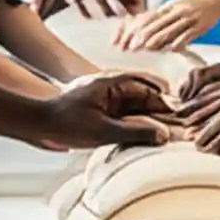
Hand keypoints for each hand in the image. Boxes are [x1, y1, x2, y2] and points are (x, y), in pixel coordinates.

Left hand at [34, 73, 174, 149]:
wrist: (38, 124)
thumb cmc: (65, 122)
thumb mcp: (103, 130)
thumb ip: (134, 132)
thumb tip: (162, 134)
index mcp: (112, 82)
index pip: (147, 87)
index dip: (165, 101)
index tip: (181, 113)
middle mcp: (112, 88)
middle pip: (144, 98)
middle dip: (161, 111)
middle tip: (180, 126)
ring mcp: (107, 100)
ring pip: (136, 108)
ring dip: (150, 120)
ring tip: (169, 133)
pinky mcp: (102, 112)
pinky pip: (126, 117)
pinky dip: (137, 126)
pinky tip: (148, 137)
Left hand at [112, 0, 219, 52]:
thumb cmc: (193, 2)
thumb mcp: (176, 5)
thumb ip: (163, 16)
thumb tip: (146, 29)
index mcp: (168, 6)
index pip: (148, 18)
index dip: (136, 29)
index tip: (127, 39)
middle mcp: (176, 11)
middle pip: (156, 25)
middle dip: (143, 37)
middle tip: (132, 47)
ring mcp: (188, 19)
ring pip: (170, 30)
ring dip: (157, 40)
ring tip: (147, 48)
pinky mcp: (199, 27)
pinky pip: (187, 36)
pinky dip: (178, 43)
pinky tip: (171, 49)